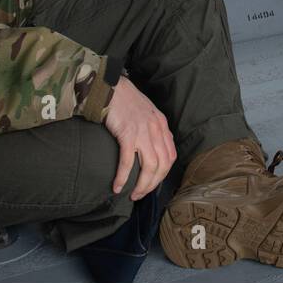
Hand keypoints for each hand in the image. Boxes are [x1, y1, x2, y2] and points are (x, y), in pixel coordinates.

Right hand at [102, 75, 176, 200]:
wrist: (111, 87)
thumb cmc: (126, 101)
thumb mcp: (147, 113)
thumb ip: (153, 129)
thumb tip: (153, 148)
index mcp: (162, 126)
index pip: (170, 157)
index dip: (163, 175)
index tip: (151, 184)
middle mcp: (156, 130)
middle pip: (162, 165)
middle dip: (152, 184)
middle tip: (140, 195)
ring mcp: (143, 132)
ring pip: (149, 167)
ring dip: (142, 185)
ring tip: (133, 195)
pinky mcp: (127, 134)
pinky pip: (128, 161)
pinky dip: (123, 177)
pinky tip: (117, 186)